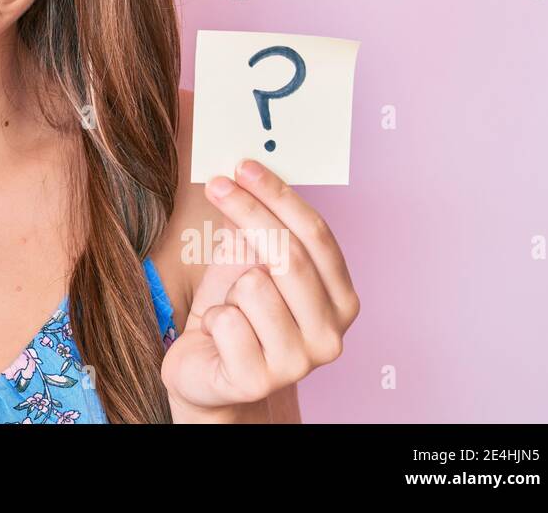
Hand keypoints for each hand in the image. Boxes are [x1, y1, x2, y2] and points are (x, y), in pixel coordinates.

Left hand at [161, 158, 358, 419]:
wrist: (207, 371)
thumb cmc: (234, 312)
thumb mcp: (248, 262)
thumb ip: (257, 226)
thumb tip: (246, 173)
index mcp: (340, 299)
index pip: (316, 235)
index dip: (280, 196)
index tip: (245, 166)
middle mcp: (330, 334)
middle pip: (289, 255)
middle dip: (248, 212)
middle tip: (218, 184)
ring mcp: (298, 363)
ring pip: (254, 286)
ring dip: (228, 288)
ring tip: (228, 306)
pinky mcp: (259, 381)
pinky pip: (226, 320)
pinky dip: (212, 318)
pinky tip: (218, 335)